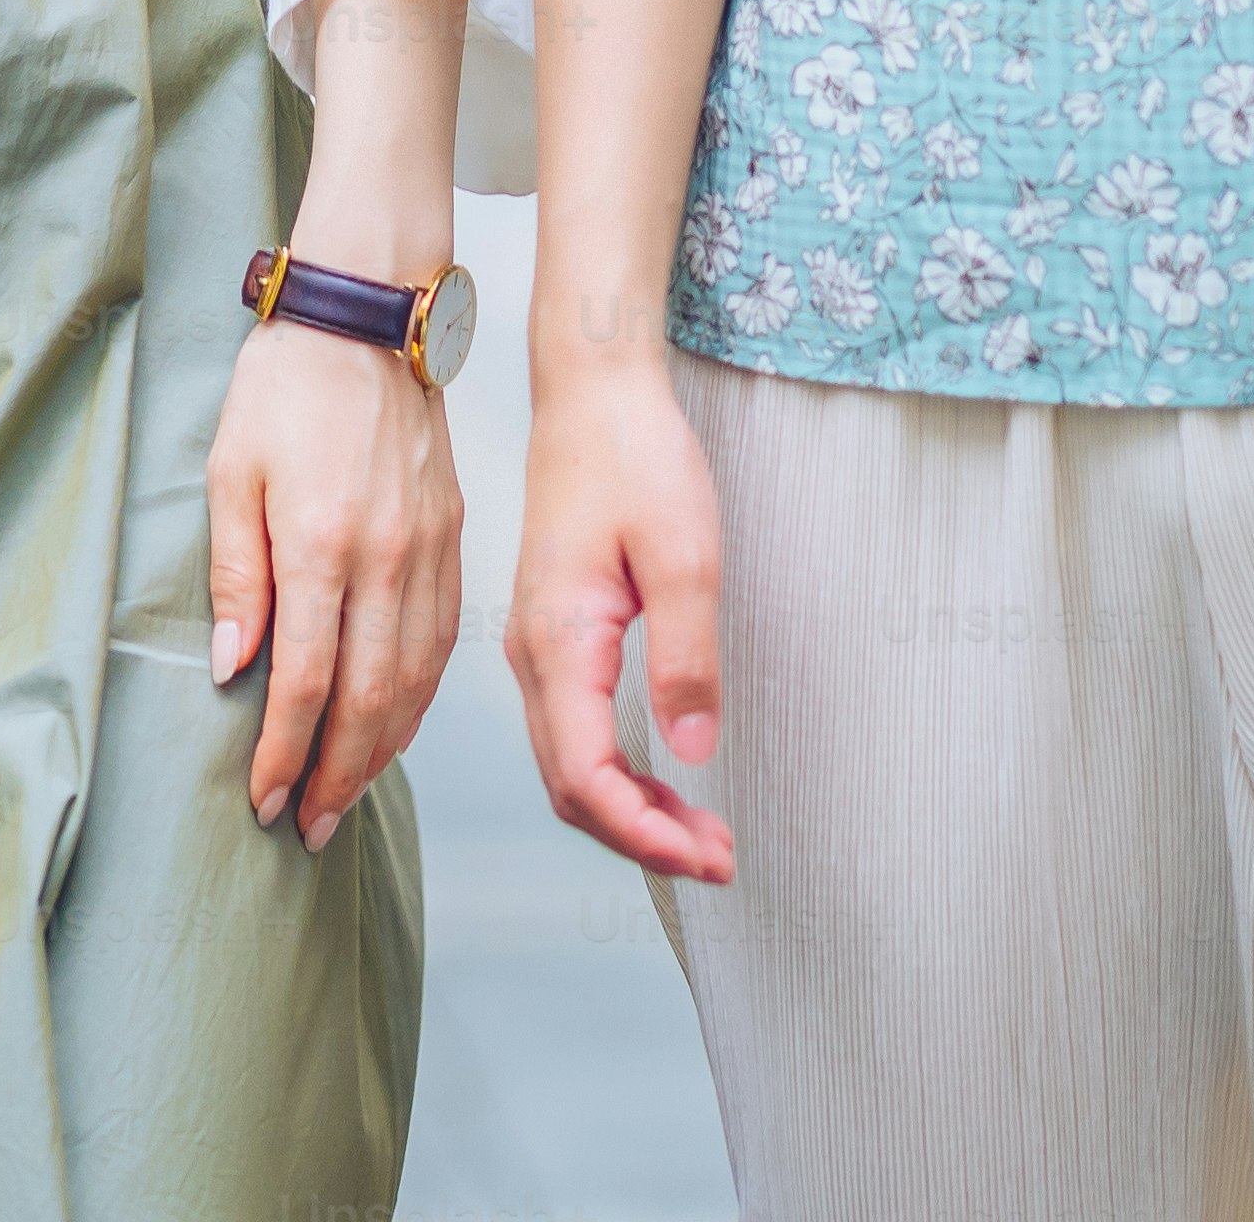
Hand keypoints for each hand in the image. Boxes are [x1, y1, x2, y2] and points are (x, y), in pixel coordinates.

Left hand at [206, 302, 459, 847]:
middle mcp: (386, 556)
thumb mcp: (230, 470)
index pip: (307, 681)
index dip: (284, 752)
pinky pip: (443, 643)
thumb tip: (234, 669)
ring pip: (416, 682)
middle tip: (307, 828)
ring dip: (382, 753)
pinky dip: (420, 701)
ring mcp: (430, 551)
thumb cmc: (286, 385)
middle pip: (370, 700)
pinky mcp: (454, 540)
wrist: (368, 315)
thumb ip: (234, 575)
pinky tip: (395, 729)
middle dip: (336, 777)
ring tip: (345, 798)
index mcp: (321, 541)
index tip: (262, 797)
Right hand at [507, 347, 732, 882]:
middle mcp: (532, 656)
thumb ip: (687, 659)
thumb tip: (695, 754)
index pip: (586, 776)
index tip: (709, 857)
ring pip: (569, 766)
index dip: (643, 833)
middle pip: (571, 787)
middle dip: (642, 839)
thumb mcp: (685, 555)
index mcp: (557, 641)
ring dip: (631, 812)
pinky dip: (618, 775)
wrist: (593, 393)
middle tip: (721, 860)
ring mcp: (537, 648)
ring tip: (705, 836)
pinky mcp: (554, 637)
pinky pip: (574, 733)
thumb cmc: (637, 458)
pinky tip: (667, 782)